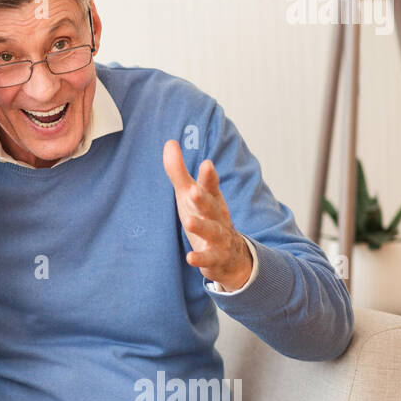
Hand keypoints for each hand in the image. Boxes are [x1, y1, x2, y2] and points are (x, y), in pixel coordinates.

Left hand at [162, 140, 251, 290]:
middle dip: (203, 198)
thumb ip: (179, 172)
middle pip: (211, 206)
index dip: (208, 176)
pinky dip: (201, 258)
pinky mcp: (216, 257)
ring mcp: (219, 237)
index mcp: (211, 199)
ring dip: (202, 227)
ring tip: (190, 223)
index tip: (206, 164)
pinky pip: (209, 258)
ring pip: (213, 231)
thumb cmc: (206, 217)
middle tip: (193, 191)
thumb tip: (170, 143)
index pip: (210, 186)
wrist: (231, 254)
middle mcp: (217, 216)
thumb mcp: (191, 195)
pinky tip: (190, 258)